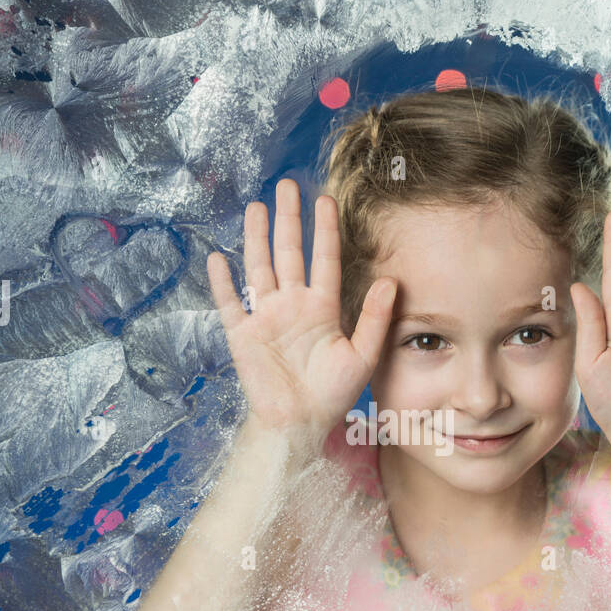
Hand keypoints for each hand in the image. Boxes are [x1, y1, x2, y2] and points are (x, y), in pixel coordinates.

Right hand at [207, 179, 396, 433]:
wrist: (298, 425)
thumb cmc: (332, 395)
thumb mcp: (362, 355)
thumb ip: (376, 318)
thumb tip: (392, 280)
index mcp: (322, 309)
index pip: (324, 260)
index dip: (325, 230)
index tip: (325, 199)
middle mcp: (293, 306)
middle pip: (289, 253)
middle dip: (288, 219)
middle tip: (287, 185)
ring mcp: (266, 317)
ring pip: (259, 268)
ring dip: (256, 238)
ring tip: (255, 207)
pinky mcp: (243, 335)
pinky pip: (230, 304)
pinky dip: (223, 283)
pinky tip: (217, 258)